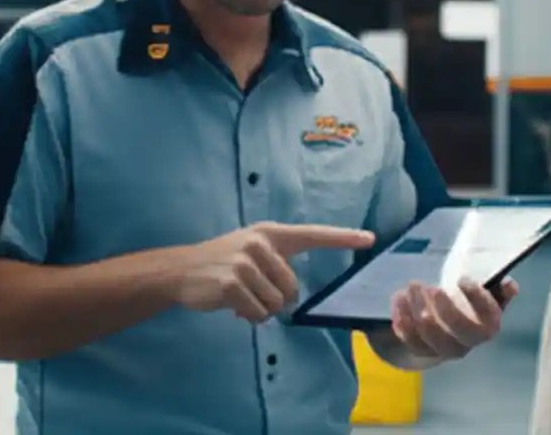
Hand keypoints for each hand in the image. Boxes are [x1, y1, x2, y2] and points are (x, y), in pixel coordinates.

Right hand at [176, 221, 374, 322]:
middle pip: (292, 289)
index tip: (369, 239)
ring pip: (276, 304)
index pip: (313, 235)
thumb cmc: (221, 262)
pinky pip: (258, 314)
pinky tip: (232, 306)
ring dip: (260, 309)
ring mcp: (245, 263)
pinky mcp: (233, 283)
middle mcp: (260, 244)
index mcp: (270, 234)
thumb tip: (291, 296)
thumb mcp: (250, 250)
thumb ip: (275, 262)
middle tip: (252, 292)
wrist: (181, 269)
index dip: (343, 238)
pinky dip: (248, 317)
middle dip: (275, 299)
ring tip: (240, 297)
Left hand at [389, 277, 517, 359]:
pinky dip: (402, 320)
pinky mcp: (421, 350)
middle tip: (432, 287)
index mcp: (488, 327)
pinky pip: (410, 340)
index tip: (463, 279)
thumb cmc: (467, 305)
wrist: (442, 328)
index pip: (489, 317)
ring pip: (432, 337)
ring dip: (420, 311)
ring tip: (412, 287)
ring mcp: (443, 349)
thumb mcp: (484, 295)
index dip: (478, 299)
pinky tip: (398, 300)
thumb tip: (511, 285)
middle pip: (460, 331)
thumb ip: (497, 289)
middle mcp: (468, 343)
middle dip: (446, 309)